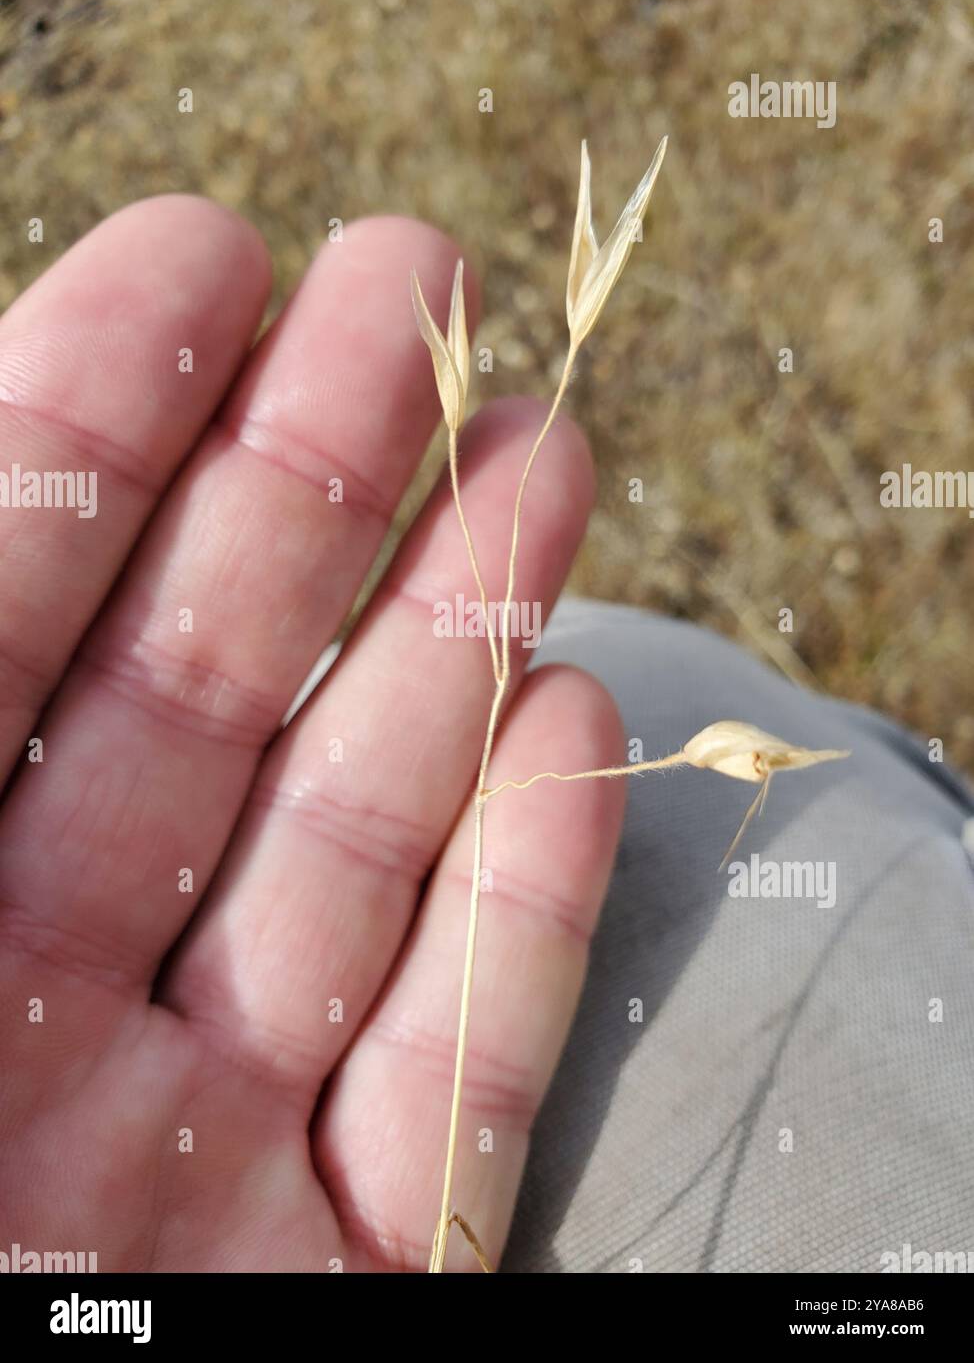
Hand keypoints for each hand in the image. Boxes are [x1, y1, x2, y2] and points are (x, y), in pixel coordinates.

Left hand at [0, 198, 623, 1271]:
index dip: (97, 431)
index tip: (211, 262)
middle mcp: (34, 1022)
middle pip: (193, 708)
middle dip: (306, 485)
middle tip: (412, 294)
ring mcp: (199, 1154)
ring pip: (345, 857)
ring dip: (449, 644)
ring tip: (538, 454)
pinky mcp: (351, 1265)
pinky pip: (449, 1076)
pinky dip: (519, 902)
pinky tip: (567, 718)